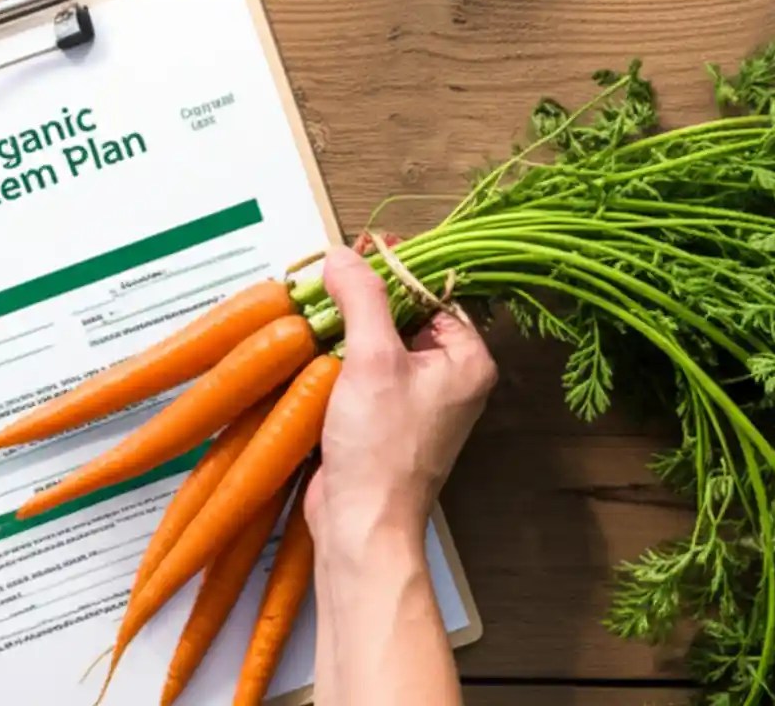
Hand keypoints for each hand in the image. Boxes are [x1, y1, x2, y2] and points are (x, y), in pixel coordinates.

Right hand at [306, 246, 496, 554]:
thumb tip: (344, 256)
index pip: (433, 291)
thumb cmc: (382, 451)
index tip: (358, 251)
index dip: (395, 268)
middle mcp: (446, 378)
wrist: (360, 524)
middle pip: (402, 315)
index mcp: (465, 360)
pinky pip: (359, 373)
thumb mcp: (374, 359)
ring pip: (376, 343)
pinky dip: (334, 359)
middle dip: (363, 298)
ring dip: (343, 328)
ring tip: (312, 310)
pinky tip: (309, 348)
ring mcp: (412, 400)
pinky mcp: (380, 420)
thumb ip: (363, 299)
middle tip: (327, 280)